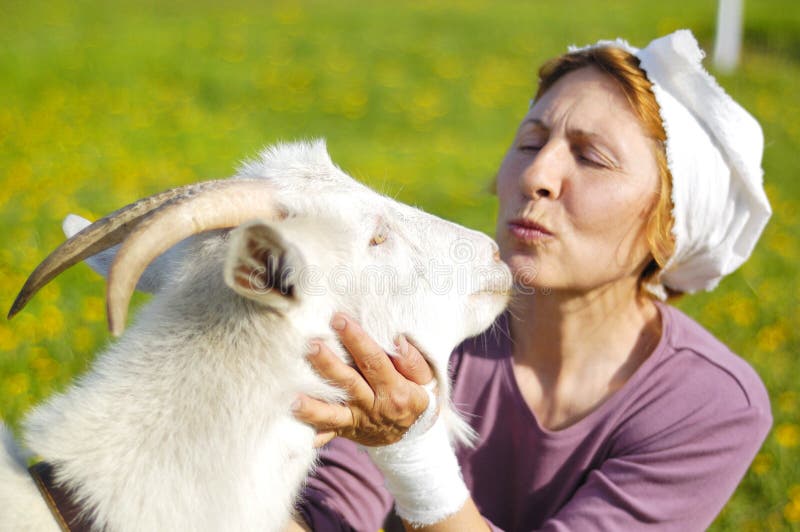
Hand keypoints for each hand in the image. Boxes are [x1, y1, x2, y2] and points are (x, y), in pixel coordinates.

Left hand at [292, 313, 435, 447]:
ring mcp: (357, 420)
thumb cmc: (418, 396)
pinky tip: (290, 426)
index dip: (356, 340)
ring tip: (293, 397)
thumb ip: (413, 360)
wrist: (415, 434)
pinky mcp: (346, 430)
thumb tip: (398, 340)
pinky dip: (310, 432)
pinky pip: (326, 433)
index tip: (339, 319)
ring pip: (332, 413)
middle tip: (311, 345)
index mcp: (396, 391)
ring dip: (312, 406)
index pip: (374, 361)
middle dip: (328, 364)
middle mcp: (374, 407)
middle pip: (348, 383)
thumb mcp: (426, 379)